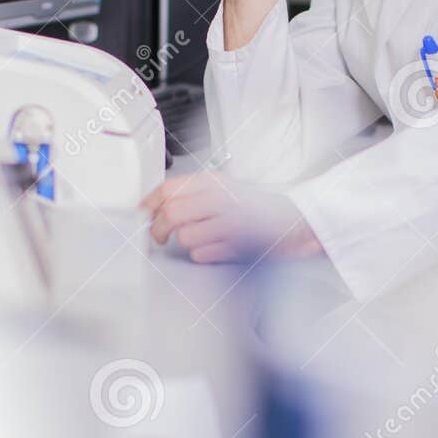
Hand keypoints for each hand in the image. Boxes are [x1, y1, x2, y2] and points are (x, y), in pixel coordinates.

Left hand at [143, 170, 322, 263]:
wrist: (294, 221)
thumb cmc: (257, 208)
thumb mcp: (223, 189)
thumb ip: (191, 195)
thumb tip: (155, 207)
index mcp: (213, 182)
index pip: (167, 189)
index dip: (148, 205)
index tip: (143, 215)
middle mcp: (220, 198)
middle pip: (171, 213)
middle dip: (159, 229)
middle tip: (160, 237)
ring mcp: (229, 222)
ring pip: (185, 237)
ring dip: (186, 243)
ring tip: (201, 239)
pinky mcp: (236, 245)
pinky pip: (202, 254)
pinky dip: (203, 255)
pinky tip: (217, 247)